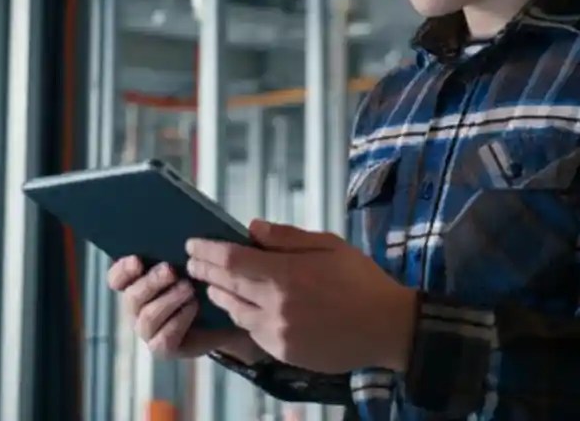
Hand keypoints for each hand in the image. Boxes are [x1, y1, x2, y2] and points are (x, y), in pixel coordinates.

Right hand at [106, 255, 261, 361]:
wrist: (225, 315)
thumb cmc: (203, 282)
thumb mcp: (193, 263)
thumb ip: (181, 250)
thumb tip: (182, 235)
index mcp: (137, 283)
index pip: (116, 278)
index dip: (122, 270)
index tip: (137, 260)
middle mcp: (137, 307)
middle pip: (131, 297)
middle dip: (151, 282)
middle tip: (171, 271)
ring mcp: (147, 330)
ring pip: (147, 317)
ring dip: (168, 301)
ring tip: (189, 289)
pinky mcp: (162, 347)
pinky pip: (163, 338)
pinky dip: (179, 321)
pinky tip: (193, 308)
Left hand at [185, 219, 417, 373]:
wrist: (387, 327)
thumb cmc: (361, 280)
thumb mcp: (329, 245)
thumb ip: (286, 237)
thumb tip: (251, 227)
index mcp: (286, 274)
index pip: (231, 259)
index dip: (207, 250)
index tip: (192, 243)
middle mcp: (276, 305)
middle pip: (226, 285)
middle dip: (205, 271)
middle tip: (193, 261)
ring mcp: (278, 332)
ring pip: (234, 311)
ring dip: (222, 295)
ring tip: (216, 284)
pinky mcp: (283, 351)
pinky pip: (252, 331)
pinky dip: (244, 316)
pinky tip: (245, 307)